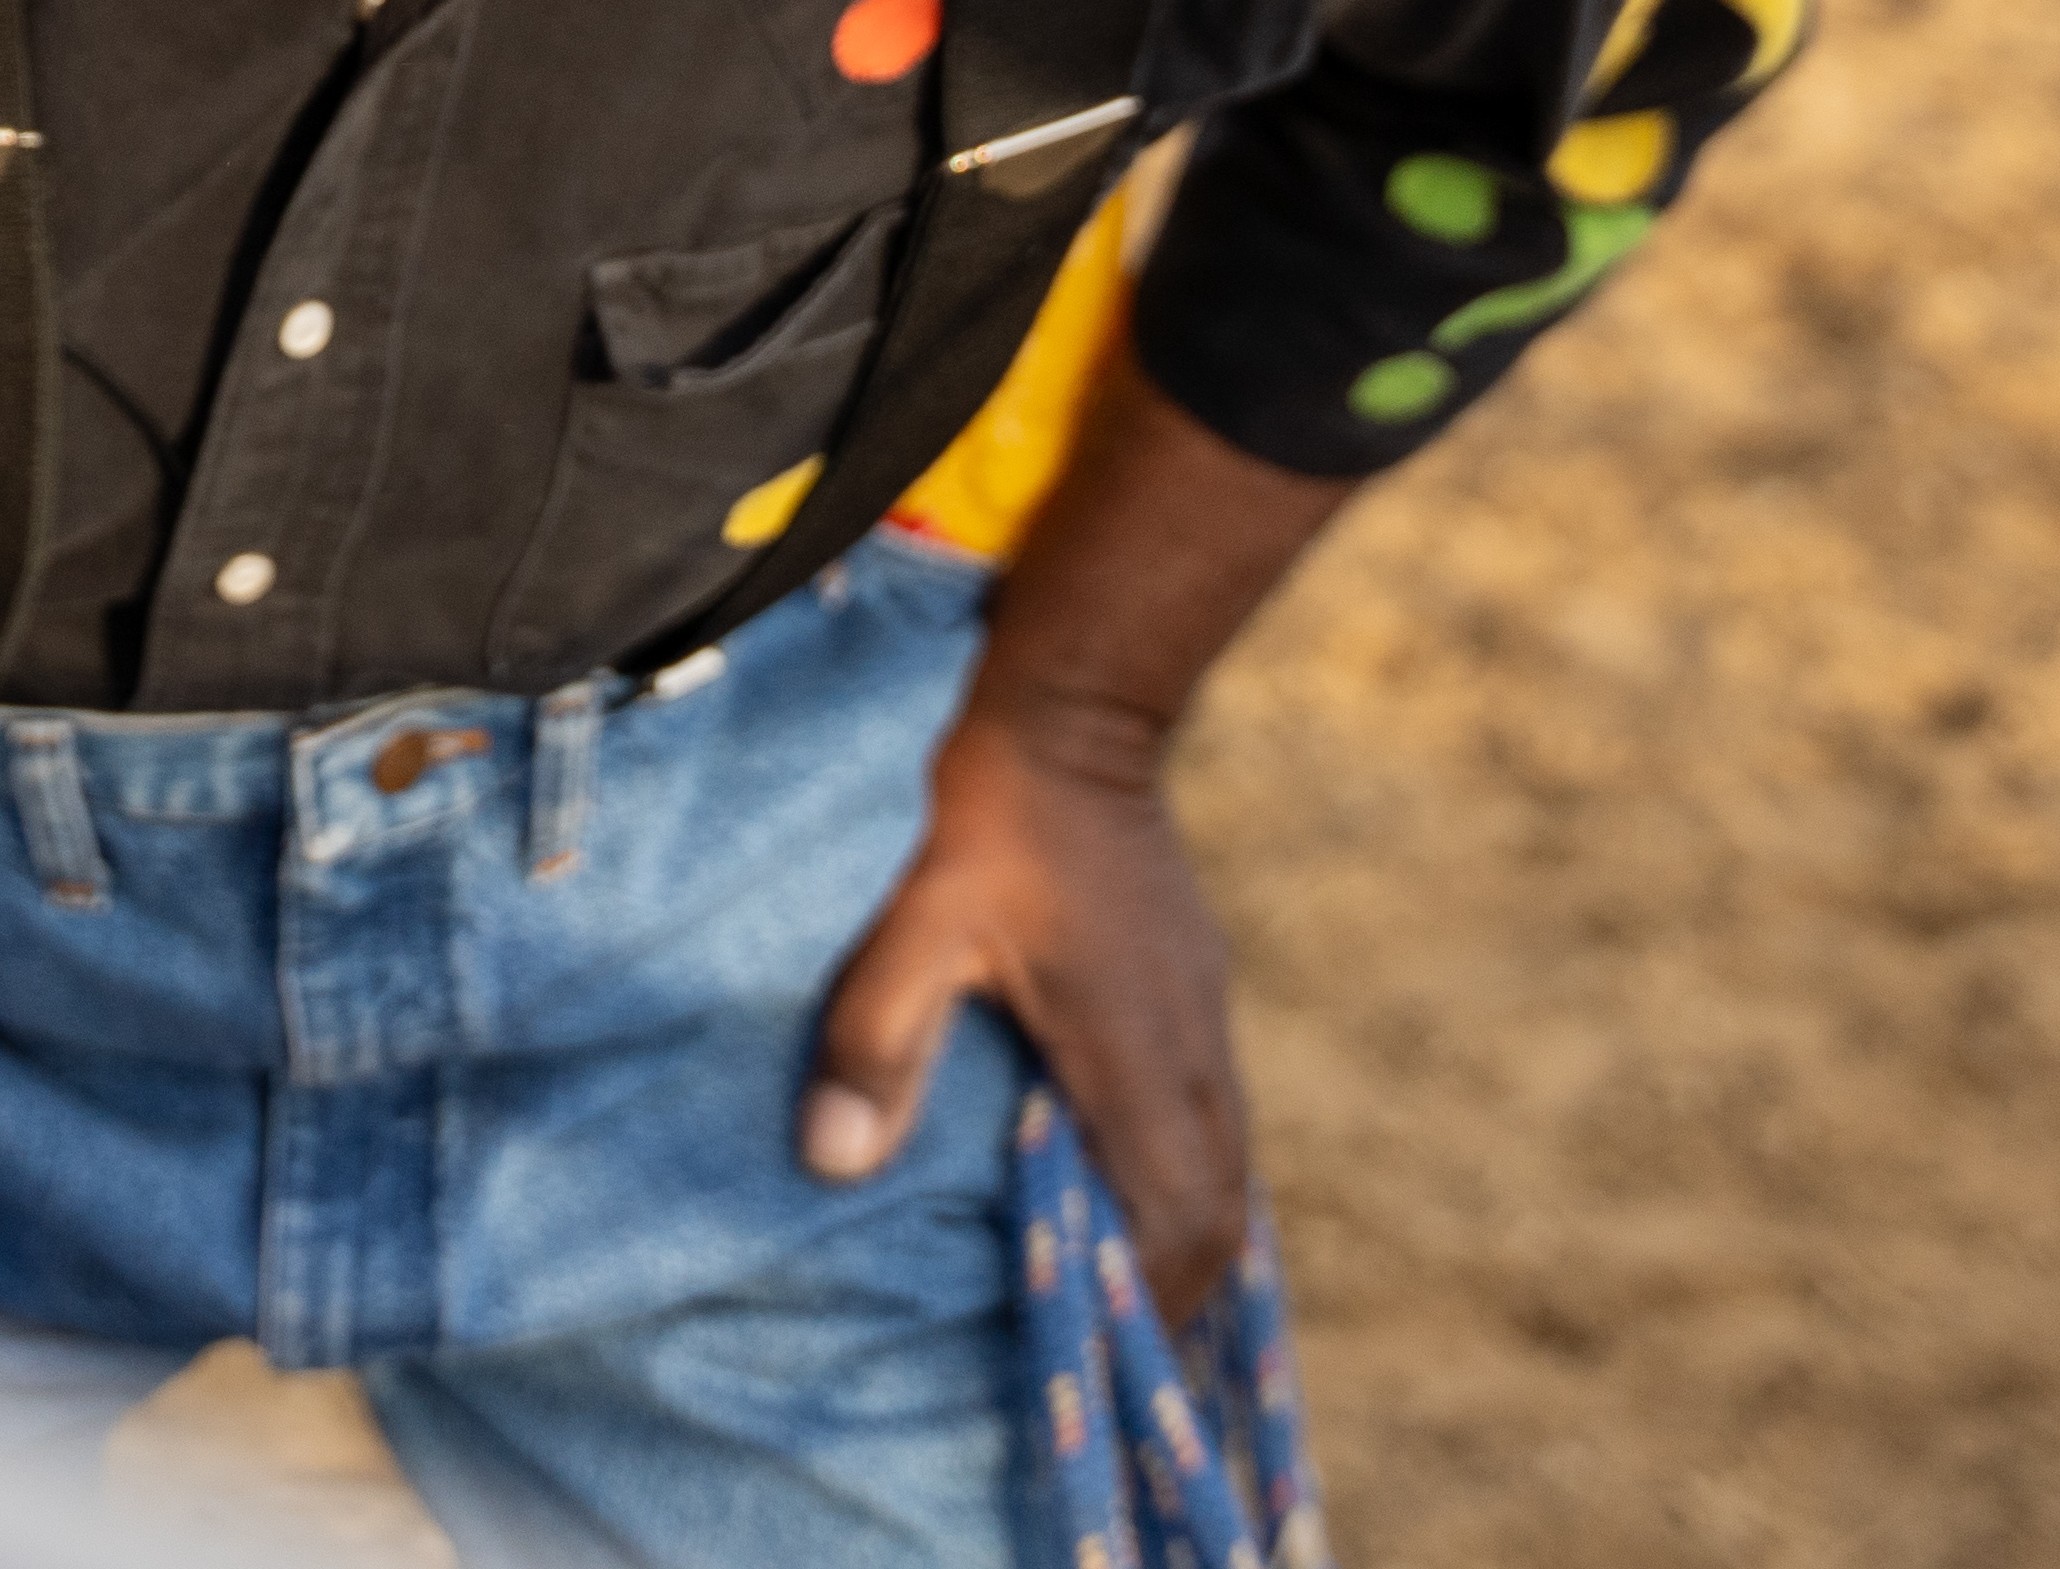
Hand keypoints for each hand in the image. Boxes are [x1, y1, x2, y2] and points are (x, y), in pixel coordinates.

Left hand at [801, 677, 1251, 1313]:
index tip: (1109, 1356)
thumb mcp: (915, 923)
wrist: (1072, 704)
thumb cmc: (986, 811)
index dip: (1156, 1300)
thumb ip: (877, 1040)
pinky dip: (1177, 1171)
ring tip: (1120, 1290)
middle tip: (1113, 1349)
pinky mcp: (1191, 985)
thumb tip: (835, 1167)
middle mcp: (1190, 1045)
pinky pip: (1208, 1113)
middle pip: (1220, 1212)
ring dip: (1181, 1233)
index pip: (1182, 1217)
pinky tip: (1123, 1182)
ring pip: (1224, 1164)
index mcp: (1137, 1050)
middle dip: (1176, 1291)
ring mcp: (1201, 1013)